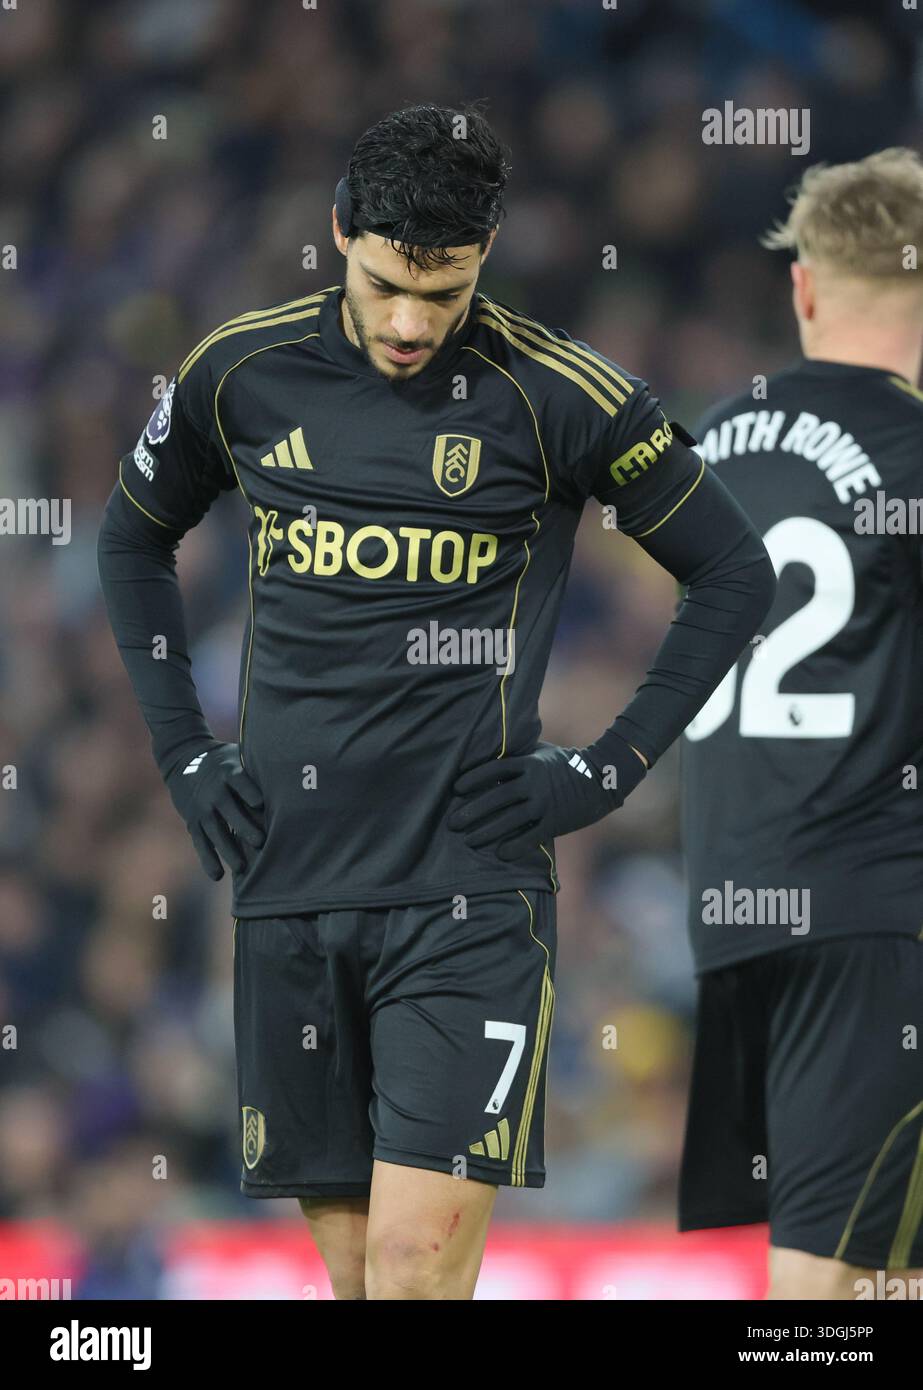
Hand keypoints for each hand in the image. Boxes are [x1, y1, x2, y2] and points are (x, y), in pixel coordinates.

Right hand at [165, 742, 263, 879]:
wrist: (183, 759)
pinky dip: (208, 859)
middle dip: (243, 826)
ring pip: (215, 831)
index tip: (261, 804)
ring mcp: (202, 808)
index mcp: (228, 772)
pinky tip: (218, 875)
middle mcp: (214, 791)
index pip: (239, 782)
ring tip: (242, 868)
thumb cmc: (224, 761)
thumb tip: (294, 771)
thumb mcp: (237, 755)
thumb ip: (258, 766)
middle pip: (229, 810)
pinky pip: (200, 843)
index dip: (249, 792)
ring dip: (228, 850)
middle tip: (259, 842)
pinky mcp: (193, 822)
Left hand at [449, 734, 646, 860]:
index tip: (456, 789)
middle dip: (472, 812)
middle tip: (453, 823)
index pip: (494, 769)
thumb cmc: (568, 762)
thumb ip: (520, 754)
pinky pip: (531, 837)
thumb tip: (492, 752)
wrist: (602, 778)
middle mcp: (534, 783)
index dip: (473, 779)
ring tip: (469, 841)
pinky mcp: (556, 821)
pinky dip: (514, 846)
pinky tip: (500, 854)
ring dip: (486, 832)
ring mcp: (545, 803)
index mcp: (529, 763)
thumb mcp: (543, 752)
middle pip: (496, 798)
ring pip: (509, 820)